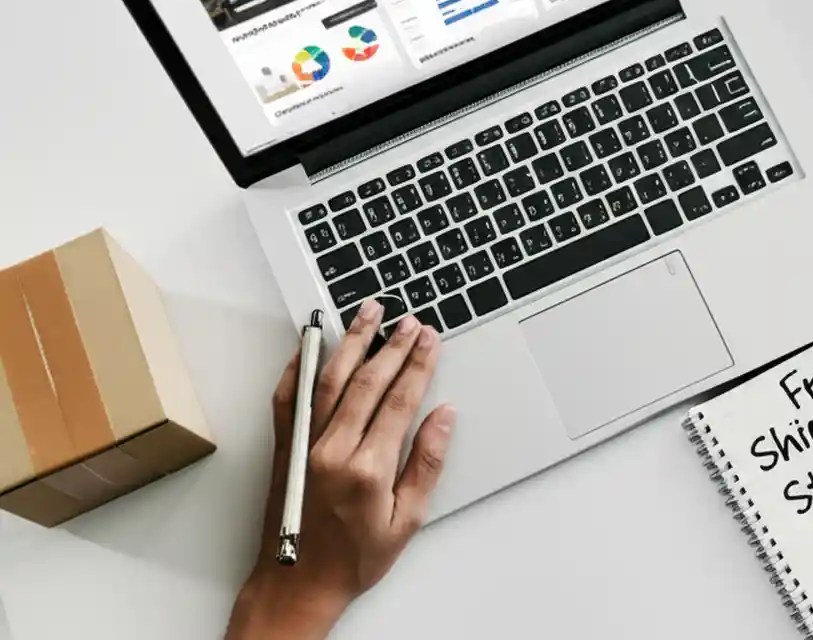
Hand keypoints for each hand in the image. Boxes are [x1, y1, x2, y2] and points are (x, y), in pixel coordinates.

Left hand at [227, 301, 455, 638]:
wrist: (297, 583)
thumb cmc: (353, 559)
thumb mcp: (407, 521)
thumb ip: (426, 464)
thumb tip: (443, 417)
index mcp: (366, 469)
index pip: (399, 401)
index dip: (418, 365)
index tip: (429, 340)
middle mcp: (331, 451)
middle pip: (366, 382)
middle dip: (392, 346)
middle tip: (408, 321)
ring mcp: (303, 446)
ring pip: (328, 379)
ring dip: (351, 342)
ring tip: (367, 313)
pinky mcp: (285, 448)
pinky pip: (289, 397)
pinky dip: (299, 367)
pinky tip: (311, 346)